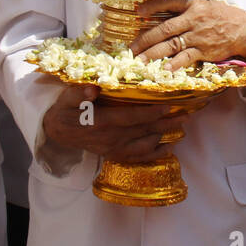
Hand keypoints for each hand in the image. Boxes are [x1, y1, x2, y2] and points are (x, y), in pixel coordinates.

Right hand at [41, 84, 193, 163]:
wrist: (58, 132)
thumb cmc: (66, 110)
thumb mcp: (67, 97)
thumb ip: (79, 93)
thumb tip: (93, 88)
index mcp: (100, 122)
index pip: (131, 117)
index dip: (151, 112)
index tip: (169, 106)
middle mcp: (110, 138)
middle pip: (144, 130)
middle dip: (167, 123)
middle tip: (187, 115)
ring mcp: (113, 148)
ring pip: (144, 144)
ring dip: (165, 135)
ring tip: (182, 126)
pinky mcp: (114, 155)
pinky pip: (138, 157)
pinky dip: (154, 153)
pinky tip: (168, 147)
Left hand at [130, 0, 245, 70]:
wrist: (243, 29)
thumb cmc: (219, 15)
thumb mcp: (201, 4)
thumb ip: (179, 6)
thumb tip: (151, 10)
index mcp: (192, 5)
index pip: (170, 3)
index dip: (153, 6)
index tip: (137, 12)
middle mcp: (193, 19)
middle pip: (165, 29)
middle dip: (145, 39)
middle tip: (130, 49)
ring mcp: (198, 36)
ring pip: (172, 45)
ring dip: (154, 54)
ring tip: (140, 62)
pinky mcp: (204, 50)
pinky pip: (187, 58)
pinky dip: (176, 64)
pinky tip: (165, 70)